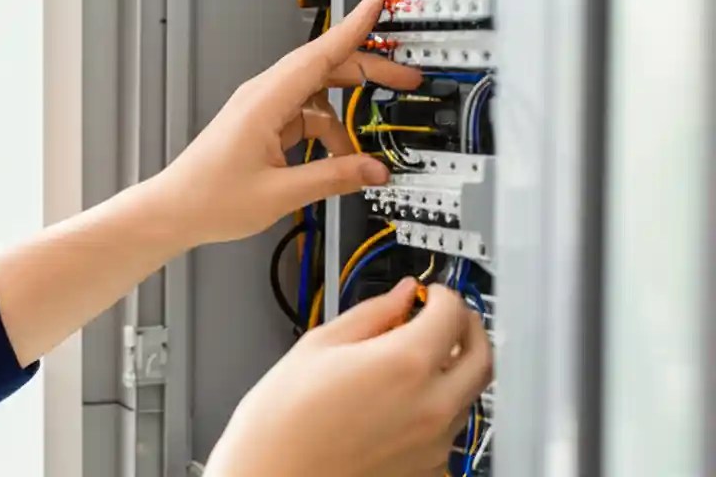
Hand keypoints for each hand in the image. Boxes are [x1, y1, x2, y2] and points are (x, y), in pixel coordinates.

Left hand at [145, 0, 420, 245]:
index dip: (354, 25)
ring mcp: (261, 110)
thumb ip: (334, 178)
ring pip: (316, 98)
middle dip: (368, 72)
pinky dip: (325, 134)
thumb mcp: (282, 193)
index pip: (319, 52)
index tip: (378, 2)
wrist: (174, 210)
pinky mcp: (261, 126)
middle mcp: (263, 96)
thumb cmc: (210, 198)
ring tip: (367, 151)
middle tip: (407, 77)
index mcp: (265, 101)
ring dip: (345, 118)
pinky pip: (304, 118)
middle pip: (325, 69)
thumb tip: (374, 170)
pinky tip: (337, 162)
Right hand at [206, 280, 493, 476]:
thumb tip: (399, 296)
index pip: (452, 312)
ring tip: (411, 367)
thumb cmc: (283, 419)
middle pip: (482, 355)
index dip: (439, 295)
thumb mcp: (320, 345)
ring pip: (467, 395)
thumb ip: (372, 313)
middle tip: (445, 318)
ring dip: (451, 372)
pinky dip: (434, 413)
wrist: (272, 474)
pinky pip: (447, 433)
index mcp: (406, 362)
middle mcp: (432, 404)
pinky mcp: (430, 470)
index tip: (427, 294)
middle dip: (468, 328)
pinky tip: (400, 408)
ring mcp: (436, 443)